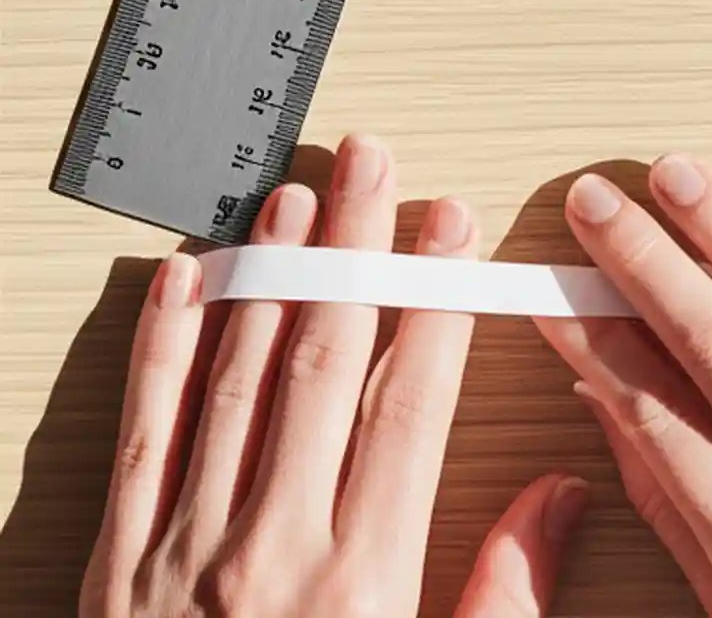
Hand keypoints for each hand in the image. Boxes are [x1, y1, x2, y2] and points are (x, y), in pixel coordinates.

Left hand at [82, 135, 587, 617]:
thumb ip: (505, 595)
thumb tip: (561, 498)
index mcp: (364, 579)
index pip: (408, 401)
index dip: (434, 302)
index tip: (451, 235)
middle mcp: (271, 546)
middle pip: (323, 360)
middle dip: (355, 251)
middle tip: (373, 169)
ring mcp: (184, 549)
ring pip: (234, 378)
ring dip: (270, 276)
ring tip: (297, 200)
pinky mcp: (117, 564)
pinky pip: (140, 435)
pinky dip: (160, 350)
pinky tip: (184, 283)